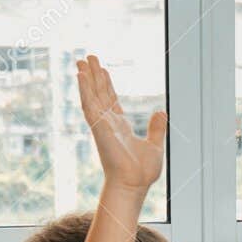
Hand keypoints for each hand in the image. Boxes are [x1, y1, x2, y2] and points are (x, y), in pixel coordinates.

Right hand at [76, 54, 166, 194]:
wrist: (134, 184)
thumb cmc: (142, 171)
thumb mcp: (154, 145)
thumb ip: (156, 128)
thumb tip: (161, 112)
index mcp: (120, 126)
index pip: (110, 99)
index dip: (106, 83)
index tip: (102, 69)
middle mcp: (108, 123)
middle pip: (99, 93)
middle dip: (93, 75)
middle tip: (87, 57)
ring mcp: (102, 124)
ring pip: (91, 96)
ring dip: (86, 78)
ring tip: (81, 60)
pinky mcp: (99, 128)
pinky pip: (89, 105)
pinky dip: (84, 90)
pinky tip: (80, 76)